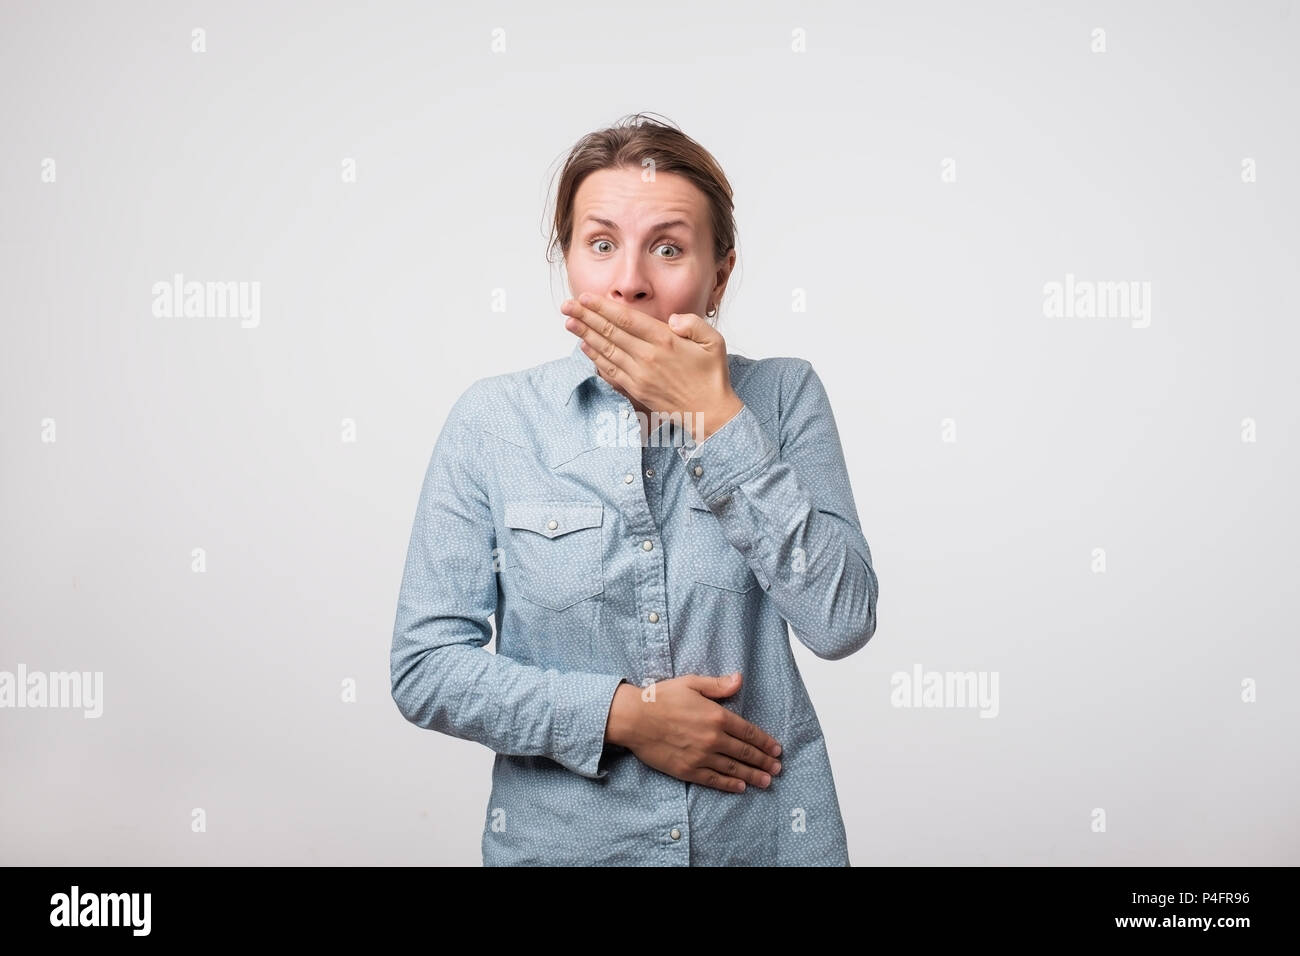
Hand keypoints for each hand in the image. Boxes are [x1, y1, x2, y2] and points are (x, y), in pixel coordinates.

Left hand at [561, 293, 743, 442]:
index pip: (626, 319)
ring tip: (569, 321)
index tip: (586, 297)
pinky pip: (610, 371)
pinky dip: (595, 358)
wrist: (710, 413)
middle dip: (585, 316)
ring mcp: (639, 376)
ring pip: (606, 351)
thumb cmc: (712, 375)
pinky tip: (585, 347)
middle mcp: (648, 358)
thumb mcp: (714, 341)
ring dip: (585, 334)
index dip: (603, 307)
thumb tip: (671, 318)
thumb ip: (693, 323)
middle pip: (610, 332)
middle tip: (566, 304)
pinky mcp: (636, 390)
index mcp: (665, 342)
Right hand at [605, 672, 782, 792]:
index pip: (749, 732)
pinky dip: (729, 785)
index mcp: (717, 716)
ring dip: (753, 776)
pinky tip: (740, 788)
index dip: (765, 742)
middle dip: (764, 762)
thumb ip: (718, 685)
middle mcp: (713, 738)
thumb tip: (739, 679)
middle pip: (745, 753)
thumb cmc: (660, 698)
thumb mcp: (691, 683)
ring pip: (733, 769)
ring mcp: (701, 756)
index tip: (777, 750)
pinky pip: (714, 780)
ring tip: (767, 781)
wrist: (634, 718)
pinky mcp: (688, 770)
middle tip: (777, 769)